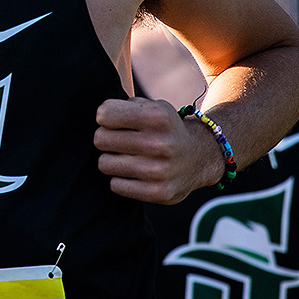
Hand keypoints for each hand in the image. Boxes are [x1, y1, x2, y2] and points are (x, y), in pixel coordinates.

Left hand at [94, 97, 219, 203]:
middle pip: (100, 139)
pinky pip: (116, 185)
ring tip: (127, 156)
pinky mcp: (158, 192)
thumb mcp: (153, 107)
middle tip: (119, 140)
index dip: (106, 117)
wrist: (201, 156)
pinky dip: (121, 179)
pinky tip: (135, 173)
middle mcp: (159, 143)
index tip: (114, 121)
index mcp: (157, 117)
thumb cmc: (165, 129)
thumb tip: (98, 116)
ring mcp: (159, 170)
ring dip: (112, 159)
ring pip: (104, 163)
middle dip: (106, 138)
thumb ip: (124, 106)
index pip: (104, 115)